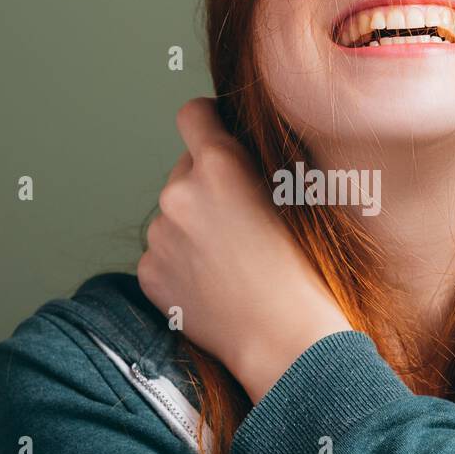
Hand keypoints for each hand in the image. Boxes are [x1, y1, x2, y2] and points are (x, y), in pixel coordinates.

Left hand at [138, 97, 351, 403]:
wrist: (285, 338)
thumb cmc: (305, 269)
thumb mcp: (295, 197)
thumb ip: (256, 163)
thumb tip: (236, 143)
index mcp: (219, 166)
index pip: (193, 115)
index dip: (207, 121)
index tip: (215, 133)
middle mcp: (180, 193)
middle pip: (183, 170)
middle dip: (206, 186)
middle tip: (239, 222)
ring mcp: (159, 235)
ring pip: (172, 215)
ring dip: (192, 227)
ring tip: (230, 261)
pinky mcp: (148, 272)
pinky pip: (161, 254)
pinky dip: (180, 263)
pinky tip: (213, 284)